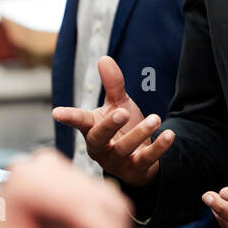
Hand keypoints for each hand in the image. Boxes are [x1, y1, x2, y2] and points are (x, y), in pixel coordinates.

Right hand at [52, 56, 173, 185]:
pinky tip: (169, 134)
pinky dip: (159, 147)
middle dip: (109, 125)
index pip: (80, 121)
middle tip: (122, 112)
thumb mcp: (118, 104)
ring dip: (140, 133)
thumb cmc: (123, 129)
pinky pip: (146, 159)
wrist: (140, 160)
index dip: (69, 117)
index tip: (57, 112)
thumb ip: (112, 84)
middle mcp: (100, 148)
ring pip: (123, 148)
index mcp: (92, 129)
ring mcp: (116, 161)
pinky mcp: (135, 169)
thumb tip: (104, 58)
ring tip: (155, 118)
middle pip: (98, 138)